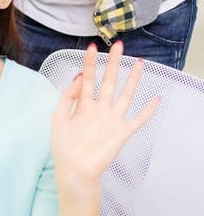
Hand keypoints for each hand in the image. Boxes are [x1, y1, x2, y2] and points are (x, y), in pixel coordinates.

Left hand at [51, 41, 157, 185]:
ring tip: (139, 63)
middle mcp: (99, 110)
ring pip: (125, 95)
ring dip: (132, 80)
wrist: (74, 170)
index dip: (89, 63)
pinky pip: (138, 120)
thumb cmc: (63, 146)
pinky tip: (155, 99)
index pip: (87, 79)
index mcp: (82, 105)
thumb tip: (77, 77)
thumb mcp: (58, 117)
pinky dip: (147, 110)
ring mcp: (112, 120)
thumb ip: (67, 97)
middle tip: (119, 45)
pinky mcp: (122, 133)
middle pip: (108, 82)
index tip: (92, 47)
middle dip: (113, 64)